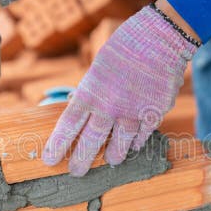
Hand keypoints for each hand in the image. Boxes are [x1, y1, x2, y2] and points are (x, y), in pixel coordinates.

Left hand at [42, 2, 199, 175]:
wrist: (160, 37)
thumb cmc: (126, 45)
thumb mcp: (99, 67)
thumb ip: (92, 92)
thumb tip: (83, 108)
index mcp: (90, 93)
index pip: (68, 127)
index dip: (57, 146)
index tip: (49, 160)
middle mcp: (108, 108)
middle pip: (90, 144)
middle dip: (80, 162)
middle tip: (76, 173)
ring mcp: (132, 114)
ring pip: (119, 148)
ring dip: (112, 156)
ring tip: (109, 160)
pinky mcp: (153, 115)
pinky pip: (141, 138)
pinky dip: (136, 143)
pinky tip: (133, 145)